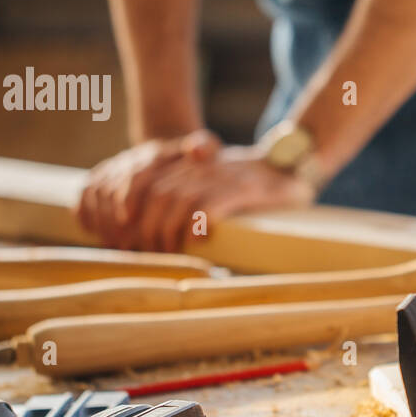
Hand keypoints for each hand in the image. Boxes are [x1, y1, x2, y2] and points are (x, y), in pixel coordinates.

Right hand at [75, 130, 212, 248]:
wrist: (170, 151)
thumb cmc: (193, 158)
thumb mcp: (206, 149)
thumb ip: (205, 148)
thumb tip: (194, 151)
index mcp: (153, 156)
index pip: (134, 175)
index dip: (128, 196)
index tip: (128, 219)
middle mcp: (129, 160)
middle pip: (111, 188)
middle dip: (112, 217)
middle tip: (122, 243)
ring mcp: (112, 168)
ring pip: (95, 192)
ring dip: (99, 219)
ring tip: (110, 243)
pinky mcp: (100, 178)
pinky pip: (84, 193)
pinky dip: (84, 211)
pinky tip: (90, 231)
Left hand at [75, 133, 316, 251]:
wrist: (292, 165)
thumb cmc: (250, 182)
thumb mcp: (212, 178)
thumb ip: (185, 191)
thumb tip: (153, 226)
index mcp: (190, 163)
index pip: (146, 180)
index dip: (129, 204)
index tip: (123, 232)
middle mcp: (202, 168)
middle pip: (157, 194)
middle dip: (145, 227)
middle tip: (146, 253)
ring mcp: (223, 178)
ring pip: (178, 201)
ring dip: (167, 230)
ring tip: (167, 252)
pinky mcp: (244, 190)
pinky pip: (211, 206)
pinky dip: (198, 224)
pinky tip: (197, 240)